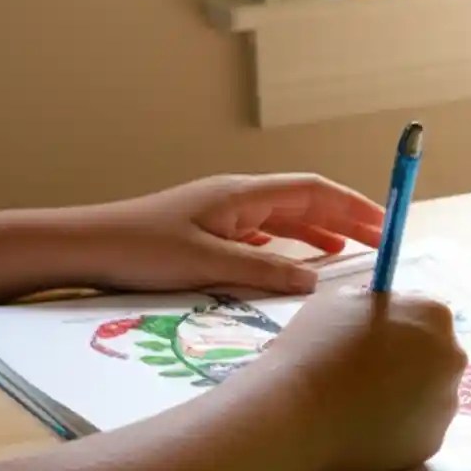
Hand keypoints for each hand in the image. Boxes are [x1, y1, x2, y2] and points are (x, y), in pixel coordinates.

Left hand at [81, 173, 384, 294]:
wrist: (84, 247)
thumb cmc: (140, 249)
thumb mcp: (207, 264)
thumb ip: (264, 272)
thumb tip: (315, 280)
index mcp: (242, 195)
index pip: (313, 191)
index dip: (353, 205)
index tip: (385, 224)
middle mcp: (239, 199)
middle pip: (306, 202)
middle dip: (346, 219)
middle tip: (381, 242)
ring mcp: (225, 215)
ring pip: (287, 218)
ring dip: (322, 232)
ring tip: (351, 253)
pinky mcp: (211, 233)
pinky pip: (266, 235)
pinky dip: (293, 245)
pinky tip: (300, 262)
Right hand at [232, 285, 467, 470]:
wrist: (297, 415)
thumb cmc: (315, 349)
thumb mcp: (340, 301)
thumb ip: (373, 303)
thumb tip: (382, 316)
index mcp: (434, 315)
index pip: (425, 315)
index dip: (398, 326)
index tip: (374, 338)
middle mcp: (452, 358)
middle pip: (435, 356)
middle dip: (409, 361)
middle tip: (369, 372)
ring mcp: (447, 404)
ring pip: (430, 394)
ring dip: (407, 396)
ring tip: (363, 404)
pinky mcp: (431, 442)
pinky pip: (418, 428)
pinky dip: (399, 427)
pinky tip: (366, 428)